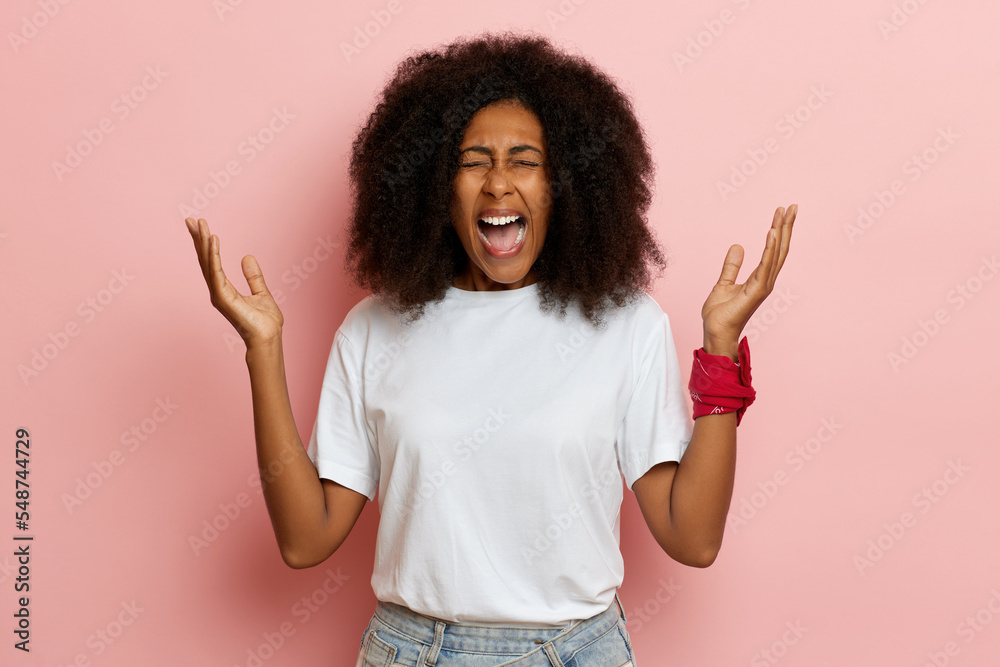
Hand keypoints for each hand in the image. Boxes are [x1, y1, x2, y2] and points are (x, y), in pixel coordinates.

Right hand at [185, 217, 283, 346]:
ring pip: (207, 263)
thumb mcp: (261, 292)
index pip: (212, 262)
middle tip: (190, 219)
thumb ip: (253, 276)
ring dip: (203, 242)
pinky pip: (216, 272)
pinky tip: (213, 240)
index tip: (200, 226)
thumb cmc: (265, 322)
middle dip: (197, 239)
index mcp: (225, 289)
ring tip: (200, 223)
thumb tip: (247, 257)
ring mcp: (218, 294)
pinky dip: (214, 255)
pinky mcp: (223, 297)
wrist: (268, 337)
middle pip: (204, 259)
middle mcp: (218, 290)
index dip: (205, 243)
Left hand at [700, 204, 796, 356]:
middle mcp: (766, 280)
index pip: (773, 249)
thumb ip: (732, 266)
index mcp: (760, 278)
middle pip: (780, 248)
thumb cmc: (720, 314)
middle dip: (786, 226)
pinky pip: (765, 265)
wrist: (716, 331)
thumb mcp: (723, 283)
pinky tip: (772, 232)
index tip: (781, 211)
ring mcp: (763, 285)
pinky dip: (769, 248)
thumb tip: (738, 246)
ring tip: (784, 213)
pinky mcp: (757, 290)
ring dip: (781, 232)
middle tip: (792, 206)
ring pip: (776, 253)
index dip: (779, 230)